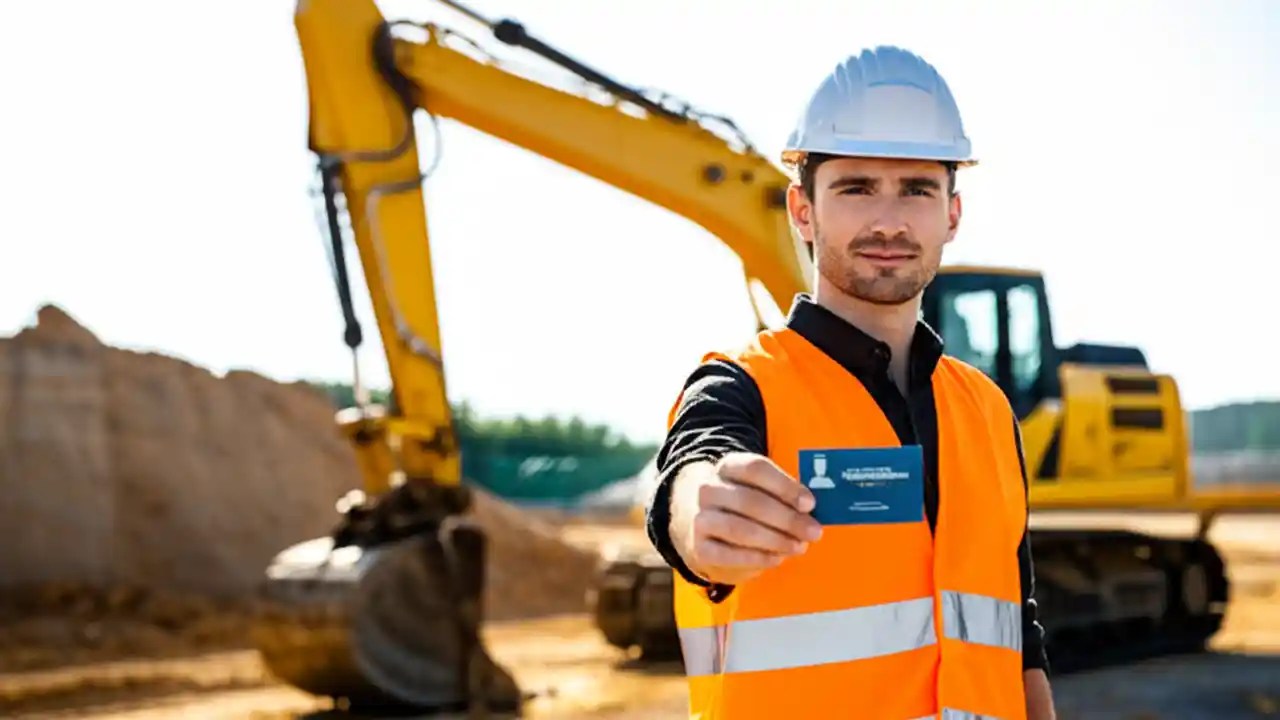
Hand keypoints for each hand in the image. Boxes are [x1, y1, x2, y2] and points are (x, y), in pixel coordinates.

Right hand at [669, 452, 823, 585]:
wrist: (700, 526)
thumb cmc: (743, 506)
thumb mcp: (759, 490)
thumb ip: (783, 496)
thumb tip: (809, 511)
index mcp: (728, 466)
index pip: (755, 469)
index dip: (785, 486)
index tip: (810, 503)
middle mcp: (709, 489)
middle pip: (750, 501)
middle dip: (787, 519)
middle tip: (813, 531)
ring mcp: (700, 518)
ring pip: (740, 529)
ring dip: (775, 540)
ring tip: (799, 546)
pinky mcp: (698, 548)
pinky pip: (729, 555)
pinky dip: (758, 558)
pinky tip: (777, 558)